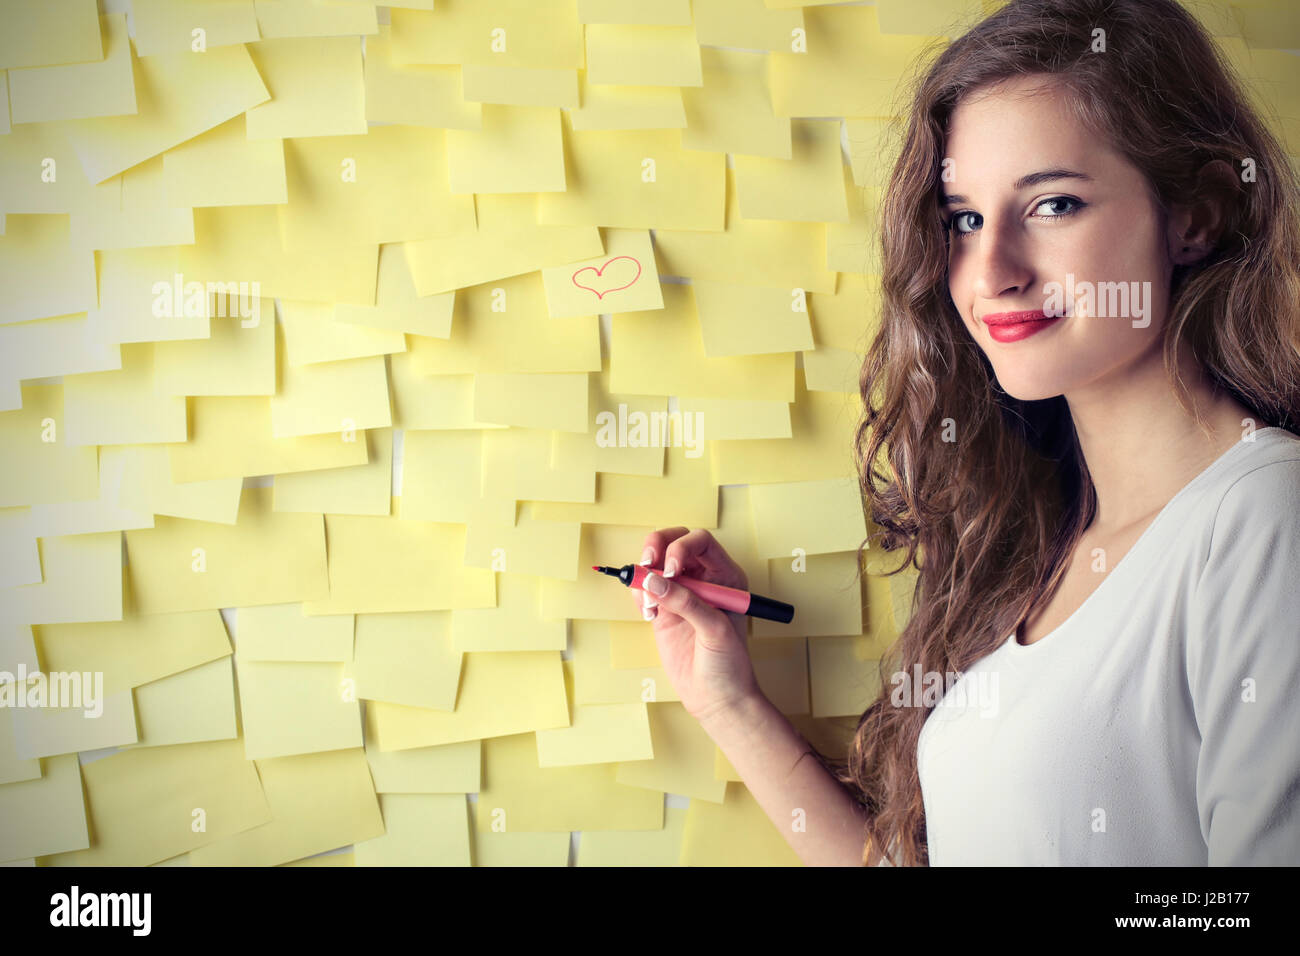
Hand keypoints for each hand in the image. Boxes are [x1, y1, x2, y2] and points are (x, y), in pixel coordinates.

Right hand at [634, 527, 761, 723]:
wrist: (716, 699)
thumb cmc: (729, 665)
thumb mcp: (714, 630)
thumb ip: (686, 602)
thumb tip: (654, 581)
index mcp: (725, 576)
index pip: (700, 542)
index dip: (682, 548)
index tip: (671, 570)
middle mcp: (703, 579)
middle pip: (673, 542)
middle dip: (656, 548)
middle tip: (647, 567)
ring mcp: (681, 594)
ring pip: (655, 563)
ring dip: (645, 574)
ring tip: (650, 604)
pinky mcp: (663, 610)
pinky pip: (644, 588)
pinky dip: (639, 594)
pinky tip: (649, 614)